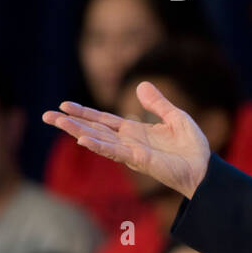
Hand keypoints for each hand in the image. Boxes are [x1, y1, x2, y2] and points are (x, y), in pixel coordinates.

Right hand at [42, 81, 210, 198]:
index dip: (84, 113)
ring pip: (99, 139)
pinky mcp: (139, 160)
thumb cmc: (192, 147)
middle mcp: (128, 142)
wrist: (205, 168)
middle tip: (46, 115)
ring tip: (57, 122)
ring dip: (77, 131)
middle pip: (94, 129)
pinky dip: (99, 145)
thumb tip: (140, 84)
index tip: (63, 105)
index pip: (104, 120)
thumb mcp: (176, 117)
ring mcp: (131, 152)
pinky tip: (82, 139)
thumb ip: (157, 103)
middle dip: (71, 123)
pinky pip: (115, 152)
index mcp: (135, 131)